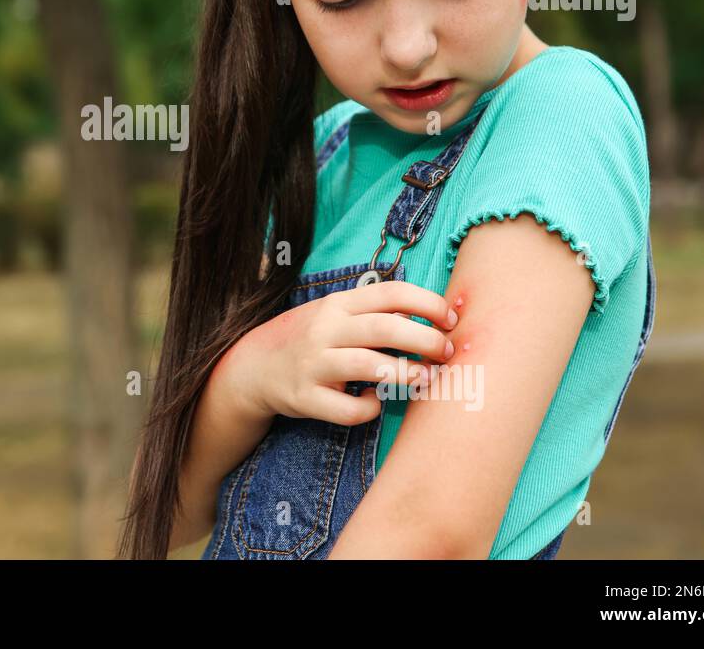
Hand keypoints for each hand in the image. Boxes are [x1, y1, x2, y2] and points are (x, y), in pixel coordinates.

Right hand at [224, 281, 457, 426]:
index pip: (391, 293)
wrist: (252, 366)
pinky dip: (370, 409)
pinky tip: (374, 404)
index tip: (451, 319)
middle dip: (427, 340)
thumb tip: (433, 313)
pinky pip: (348, 410)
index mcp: (338, 304)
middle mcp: (325, 330)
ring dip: (407, 374)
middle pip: (386, 328)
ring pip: (369, 367)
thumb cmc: (309, 338)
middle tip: (448, 352)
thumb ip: (374, 311)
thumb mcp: (334, 313)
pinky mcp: (305, 397)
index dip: (428, 304)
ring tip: (427, 379)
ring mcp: (314, 364)